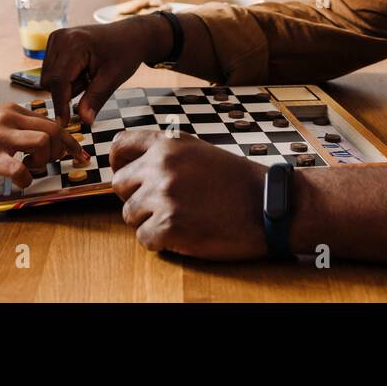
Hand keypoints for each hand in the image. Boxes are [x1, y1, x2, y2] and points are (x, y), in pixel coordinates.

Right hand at [0, 102, 88, 187]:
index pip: (52, 121)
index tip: (81, 156)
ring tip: (31, 168)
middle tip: (52, 164)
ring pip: (43, 141)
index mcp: (12, 110)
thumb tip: (46, 142)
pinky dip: (26, 178)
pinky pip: (18, 167)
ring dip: (45, 160)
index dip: (71, 141)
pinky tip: (19, 183)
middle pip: (54, 129)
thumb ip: (18, 130)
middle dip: (63, 150)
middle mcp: (8, 118)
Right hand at [40, 16, 168, 126]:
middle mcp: (61, 37)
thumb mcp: (113, 78)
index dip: (61, 104)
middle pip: (50, 80)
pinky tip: (82, 71)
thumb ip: (96, 99)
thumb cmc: (125, 52)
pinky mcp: (55, 42)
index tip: (64, 124)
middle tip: (91, 84)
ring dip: (66, 85)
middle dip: (68, 91)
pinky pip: (50, 70)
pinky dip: (64, 77)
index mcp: (75, 43)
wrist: (130, 35)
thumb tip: (84, 121)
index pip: (59, 80)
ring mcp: (56, 38)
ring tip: (88, 76)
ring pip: (48, 77)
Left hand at [109, 128, 268, 259]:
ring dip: (149, 221)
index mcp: (168, 144)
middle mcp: (161, 166)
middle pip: (119, 185)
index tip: (124, 172)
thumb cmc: (238, 181)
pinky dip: (160, 241)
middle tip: (161, 204)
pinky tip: (184, 234)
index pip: (120, 145)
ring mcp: (163, 197)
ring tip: (180, 219)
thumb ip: (167, 154)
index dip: (117, 161)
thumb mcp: (199, 151)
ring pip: (130, 214)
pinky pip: (144, 238)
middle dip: (136, 197)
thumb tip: (133, 165)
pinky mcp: (168, 226)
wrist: (269, 205)